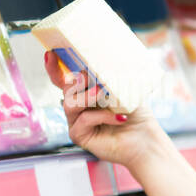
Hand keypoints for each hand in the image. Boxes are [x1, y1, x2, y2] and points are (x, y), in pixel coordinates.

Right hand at [45, 50, 163, 170]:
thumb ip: (111, 77)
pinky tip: (118, 117)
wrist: (146, 141)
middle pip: (65, 88)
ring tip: (102, 93)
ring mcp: (76, 121)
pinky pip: (83, 120)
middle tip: (87, 76)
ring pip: (70, 103)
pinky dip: (102, 116)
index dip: (55, 68)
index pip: (65, 79)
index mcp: (86, 94)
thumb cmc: (138, 116)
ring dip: (87, 96)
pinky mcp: (79, 135)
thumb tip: (103, 60)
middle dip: (76, 81)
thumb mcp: (125, 91)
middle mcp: (78, 107)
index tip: (50, 54)